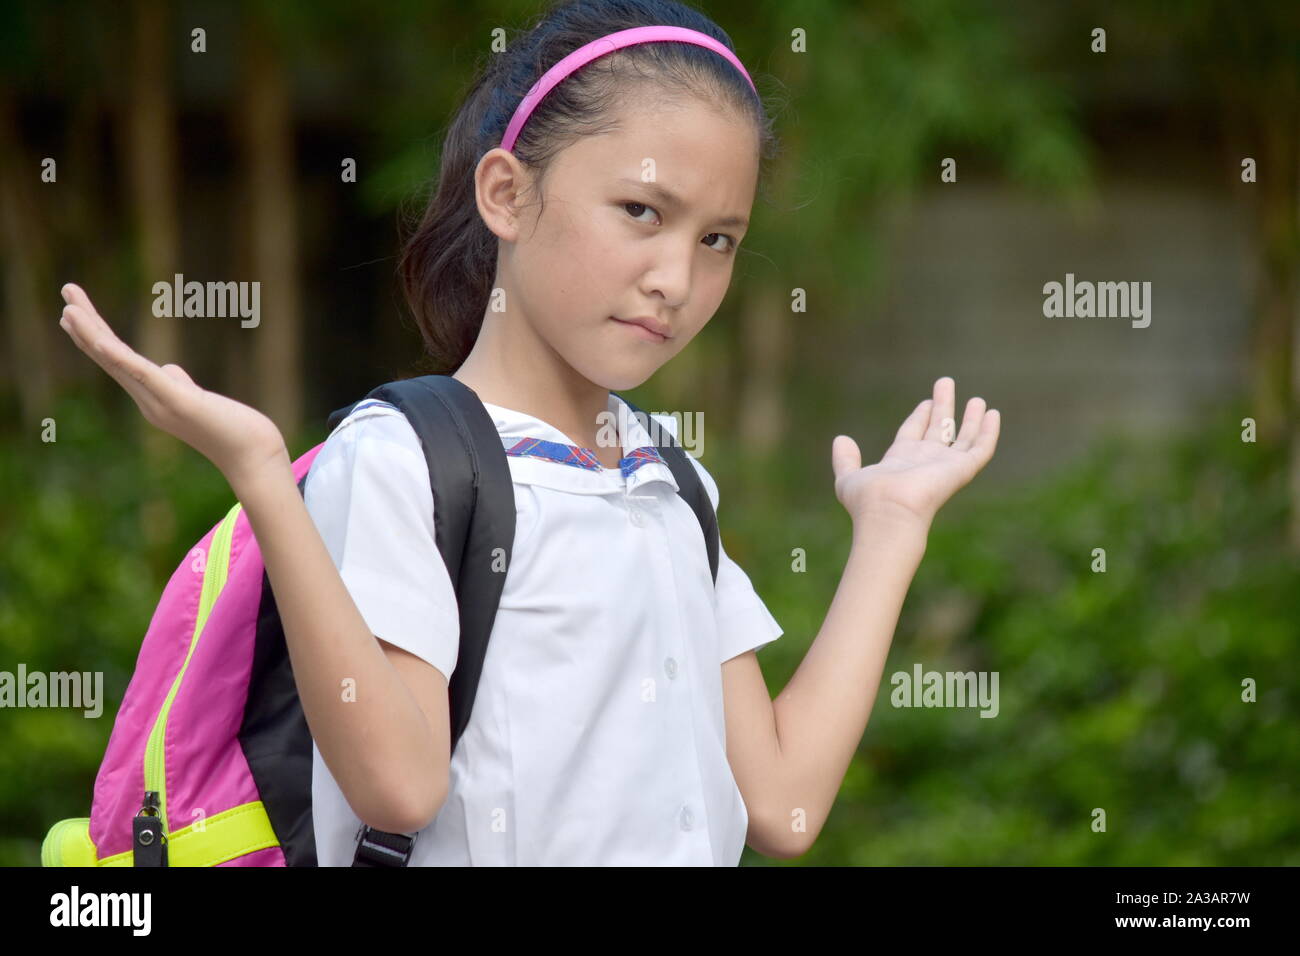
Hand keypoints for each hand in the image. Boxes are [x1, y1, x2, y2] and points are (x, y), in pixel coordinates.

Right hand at [58, 282, 290, 494]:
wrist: (253, 457)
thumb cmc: (232, 428)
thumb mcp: (199, 401)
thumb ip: (179, 383)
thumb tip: (170, 370)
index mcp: (152, 398)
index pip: (116, 361)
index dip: (94, 336)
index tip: (73, 311)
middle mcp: (148, 402)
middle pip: (109, 357)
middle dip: (85, 325)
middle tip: (67, 289)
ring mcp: (160, 403)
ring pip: (118, 364)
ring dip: (91, 335)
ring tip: (69, 307)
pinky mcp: (179, 403)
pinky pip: (143, 376)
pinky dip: (120, 358)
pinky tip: (101, 340)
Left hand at [832, 376, 1000, 530]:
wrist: (889, 511)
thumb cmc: (867, 500)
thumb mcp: (848, 477)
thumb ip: (845, 459)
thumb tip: (841, 439)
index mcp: (901, 460)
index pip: (913, 433)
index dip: (920, 416)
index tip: (926, 400)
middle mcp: (925, 462)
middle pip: (938, 429)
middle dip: (942, 406)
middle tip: (946, 382)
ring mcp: (945, 466)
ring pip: (964, 438)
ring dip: (970, 419)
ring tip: (978, 399)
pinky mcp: (961, 469)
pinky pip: (980, 448)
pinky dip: (988, 432)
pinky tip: (993, 414)